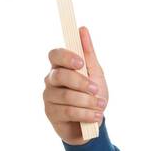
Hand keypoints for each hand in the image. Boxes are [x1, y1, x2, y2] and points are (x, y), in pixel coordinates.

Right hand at [43, 25, 107, 144]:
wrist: (92, 122)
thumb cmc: (92, 93)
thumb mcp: (95, 72)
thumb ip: (88, 52)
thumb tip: (82, 29)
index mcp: (60, 66)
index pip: (54, 54)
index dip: (66, 57)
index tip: (81, 63)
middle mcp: (51, 80)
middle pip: (60, 75)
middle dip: (81, 83)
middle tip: (96, 89)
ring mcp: (49, 97)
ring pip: (65, 96)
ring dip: (87, 101)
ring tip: (101, 105)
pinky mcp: (51, 114)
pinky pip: (68, 112)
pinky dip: (85, 114)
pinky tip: (96, 116)